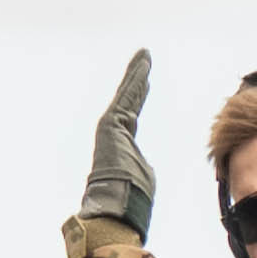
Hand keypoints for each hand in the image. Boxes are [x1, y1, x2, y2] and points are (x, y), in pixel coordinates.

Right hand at [78, 49, 156, 237]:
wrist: (115, 202)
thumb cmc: (129, 198)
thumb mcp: (142, 177)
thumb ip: (143, 168)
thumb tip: (146, 173)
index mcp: (123, 144)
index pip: (132, 114)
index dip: (139, 96)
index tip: (146, 82)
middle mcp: (115, 131)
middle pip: (129, 99)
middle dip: (137, 78)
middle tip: (144, 59)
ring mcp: (111, 126)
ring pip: (128, 94)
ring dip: (137, 73)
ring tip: (145, 55)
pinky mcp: (110, 123)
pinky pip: (127, 97)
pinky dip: (135, 81)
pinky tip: (144, 66)